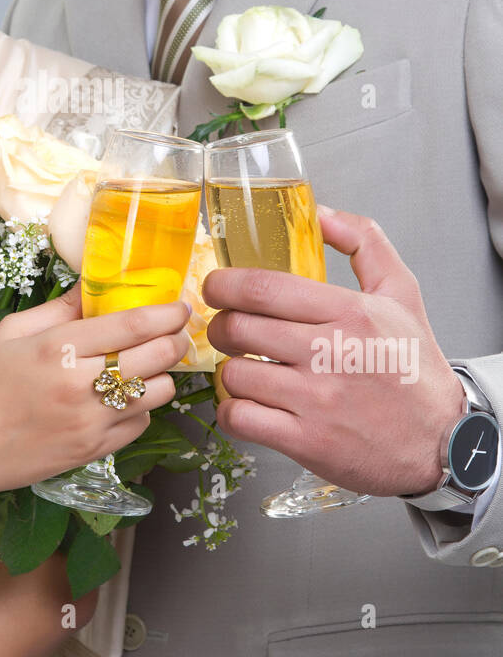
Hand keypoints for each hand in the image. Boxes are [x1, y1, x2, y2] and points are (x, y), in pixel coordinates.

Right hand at [0, 281, 188, 496]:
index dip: (167, 312)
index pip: (133, 325)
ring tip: (148, 366)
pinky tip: (123, 399)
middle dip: (176, 339)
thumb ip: (59, 308)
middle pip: (157, 356)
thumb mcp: (13, 332)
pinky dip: (141, 409)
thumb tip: (95, 283)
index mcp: (59, 348)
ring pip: (159, 393)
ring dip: (161, 376)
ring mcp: (91, 422)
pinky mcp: (94, 451)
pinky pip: (141, 425)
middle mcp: (81, 385)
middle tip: (176, 332)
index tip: (181, 305)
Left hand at [202, 208, 464, 496]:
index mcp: (349, 312)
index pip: (264, 288)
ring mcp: (316, 400)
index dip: (224, 285)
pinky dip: (233, 411)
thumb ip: (363, 242)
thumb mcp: (401, 292)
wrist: (441, 441)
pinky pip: (240, 418)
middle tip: (226, 329)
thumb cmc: (415, 368)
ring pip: (234, 374)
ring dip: (229, 370)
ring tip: (244, 369)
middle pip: (239, 328)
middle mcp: (330, 354)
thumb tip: (318, 214)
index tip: (215, 287)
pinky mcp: (306, 442)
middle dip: (220, 326)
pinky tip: (249, 404)